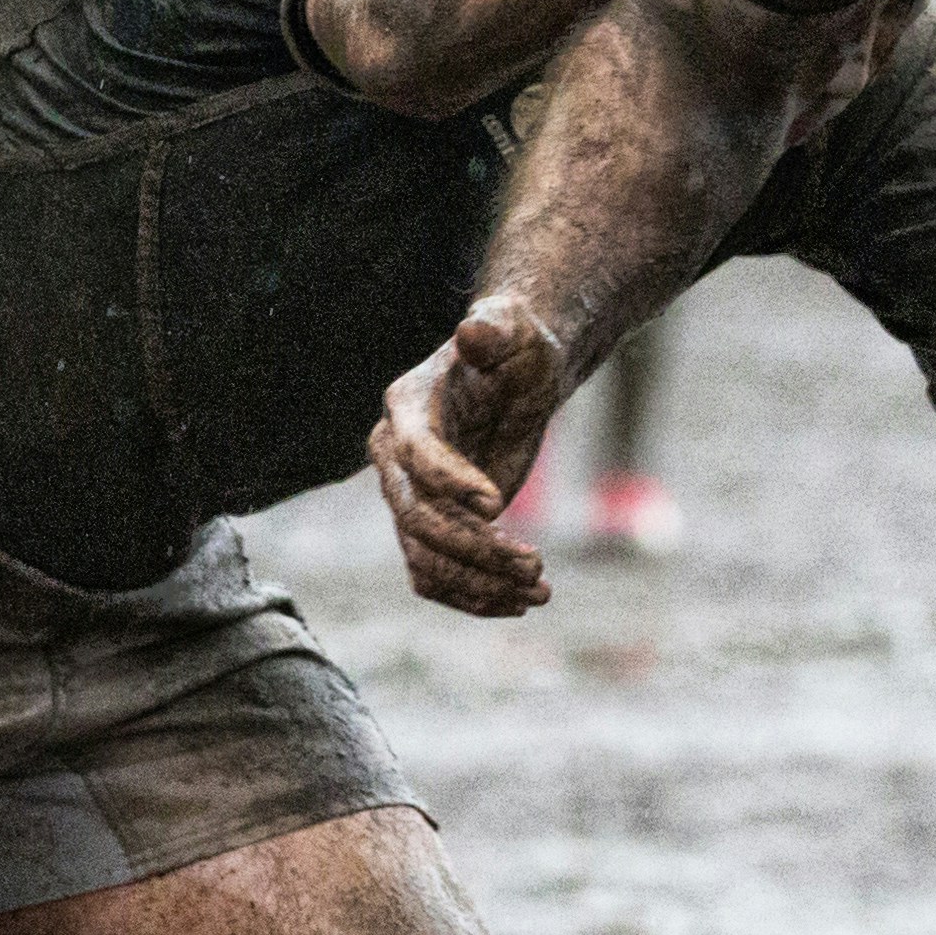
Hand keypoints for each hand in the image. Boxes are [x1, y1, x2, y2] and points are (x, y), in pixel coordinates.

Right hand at [373, 289, 572, 615]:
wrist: (517, 377)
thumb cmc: (517, 348)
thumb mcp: (516, 331)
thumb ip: (496, 330)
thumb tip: (475, 331)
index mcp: (407, 407)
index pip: (415, 454)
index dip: (448, 481)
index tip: (497, 503)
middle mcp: (395, 456)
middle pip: (416, 517)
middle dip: (472, 546)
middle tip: (534, 563)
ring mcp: (411, 496)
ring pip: (424, 558)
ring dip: (478, 582)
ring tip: (539, 592)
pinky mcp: (433, 526)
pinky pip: (434, 576)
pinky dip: (474, 597)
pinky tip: (521, 604)